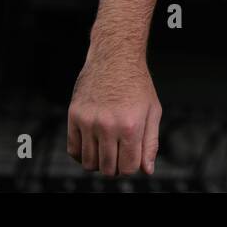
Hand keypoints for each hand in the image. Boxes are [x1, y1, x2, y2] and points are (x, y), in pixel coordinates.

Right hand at [67, 52, 162, 176]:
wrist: (115, 57)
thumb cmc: (137, 83)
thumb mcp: (153, 111)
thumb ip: (151, 143)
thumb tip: (147, 170)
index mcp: (131, 126)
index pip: (128, 168)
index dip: (130, 168)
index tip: (130, 160)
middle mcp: (107, 126)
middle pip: (107, 169)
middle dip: (115, 167)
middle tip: (119, 155)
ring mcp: (88, 121)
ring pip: (89, 163)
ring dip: (98, 162)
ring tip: (106, 149)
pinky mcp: (74, 116)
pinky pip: (73, 150)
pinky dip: (82, 154)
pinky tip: (92, 145)